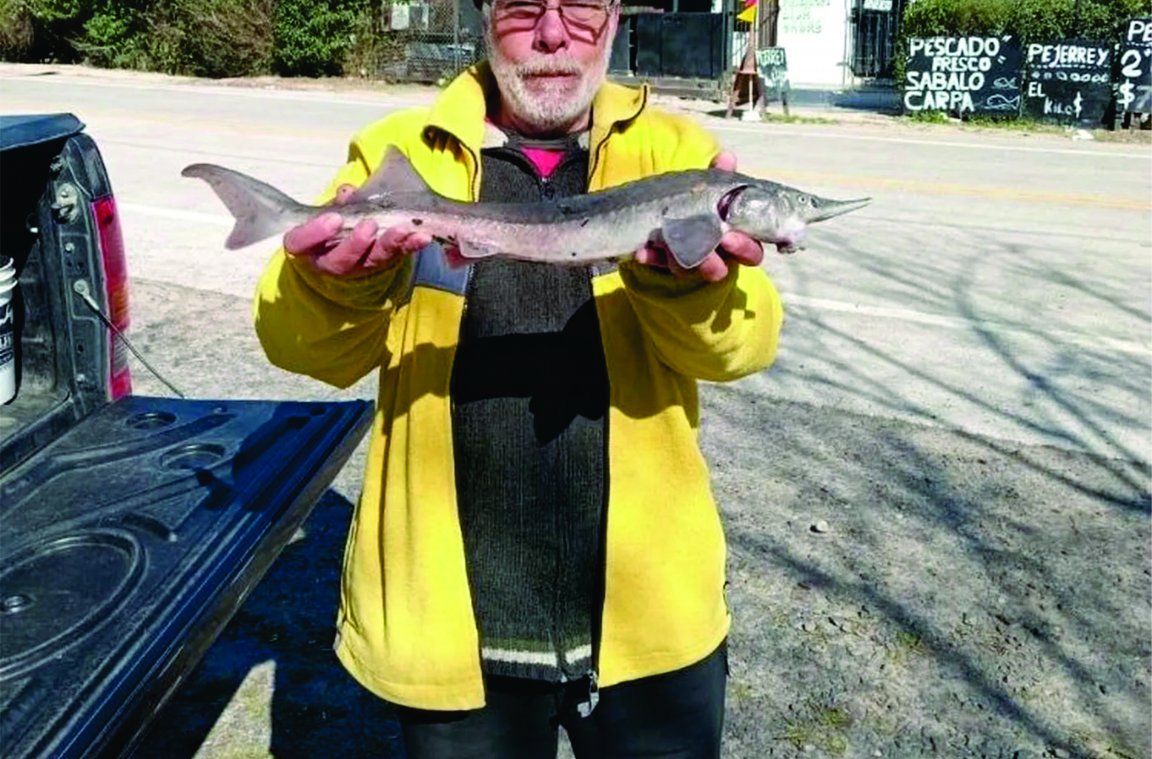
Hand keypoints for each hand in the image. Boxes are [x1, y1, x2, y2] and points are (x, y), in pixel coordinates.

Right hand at [283, 184, 431, 276]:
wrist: (348, 245)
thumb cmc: (331, 222)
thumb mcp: (328, 210)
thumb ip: (337, 202)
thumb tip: (347, 192)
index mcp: (308, 246)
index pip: (300, 242)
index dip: (315, 233)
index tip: (333, 218)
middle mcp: (330, 261)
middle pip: (340, 259)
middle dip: (356, 243)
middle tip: (369, 225)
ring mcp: (358, 266)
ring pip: (371, 261)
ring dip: (389, 244)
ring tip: (403, 230)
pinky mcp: (383, 264)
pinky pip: (397, 256)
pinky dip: (410, 246)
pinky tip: (422, 237)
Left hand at [633, 151, 763, 282]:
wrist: (669, 212)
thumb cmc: (702, 202)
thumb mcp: (712, 187)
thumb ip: (721, 176)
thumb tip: (727, 157)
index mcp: (736, 240)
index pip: (750, 252)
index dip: (744, 248)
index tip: (730, 237)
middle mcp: (716, 257)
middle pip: (722, 269)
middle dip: (713, 262)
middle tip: (698, 251)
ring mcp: (689, 263)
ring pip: (689, 270)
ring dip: (681, 260)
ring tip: (672, 249)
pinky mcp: (665, 264)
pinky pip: (659, 264)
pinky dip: (652, 257)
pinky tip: (641, 251)